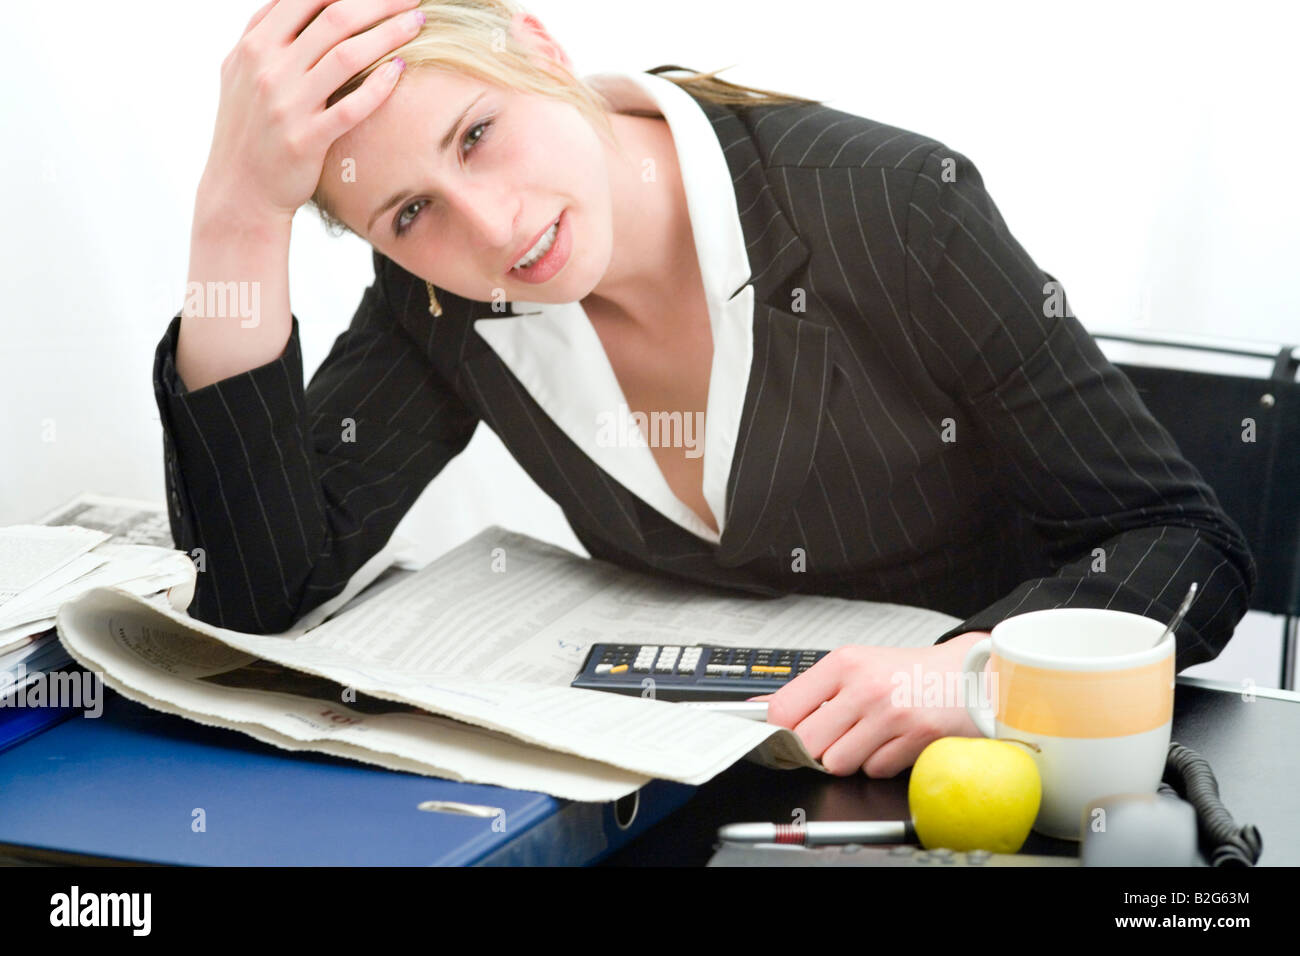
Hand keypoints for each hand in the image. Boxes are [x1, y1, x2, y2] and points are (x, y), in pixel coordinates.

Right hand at [199, 0, 424, 218]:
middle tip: (412, 0)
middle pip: (334, 18)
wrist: (240, 189)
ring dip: (389, 34)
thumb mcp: (242, 71)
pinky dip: (378, 86)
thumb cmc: (250, 126)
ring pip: (346, 55)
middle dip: (379, 3)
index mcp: (254, 45)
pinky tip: (400, 70)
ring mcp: (287, 104)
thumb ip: (266, 32)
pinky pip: (350, 107)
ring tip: (418, 25)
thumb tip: (296, 0)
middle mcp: (268, 68)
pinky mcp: (306, 140)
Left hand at [752, 631, 991, 777]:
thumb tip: (759, 709)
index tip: (785, 734)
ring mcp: (891, 713)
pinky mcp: (915, 737)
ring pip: (838, 763)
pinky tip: (893, 741)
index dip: (780, 729)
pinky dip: (880, 763)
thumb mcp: (855, 666)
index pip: (784, 707)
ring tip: (868, 736)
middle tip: (835, 736)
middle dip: (817, 748)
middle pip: (807, 742)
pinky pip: (875, 771)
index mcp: (843, 663)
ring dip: (850, 758)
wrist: (967, 675)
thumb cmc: (907, 673)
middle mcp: (864, 686)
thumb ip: (809, 690)